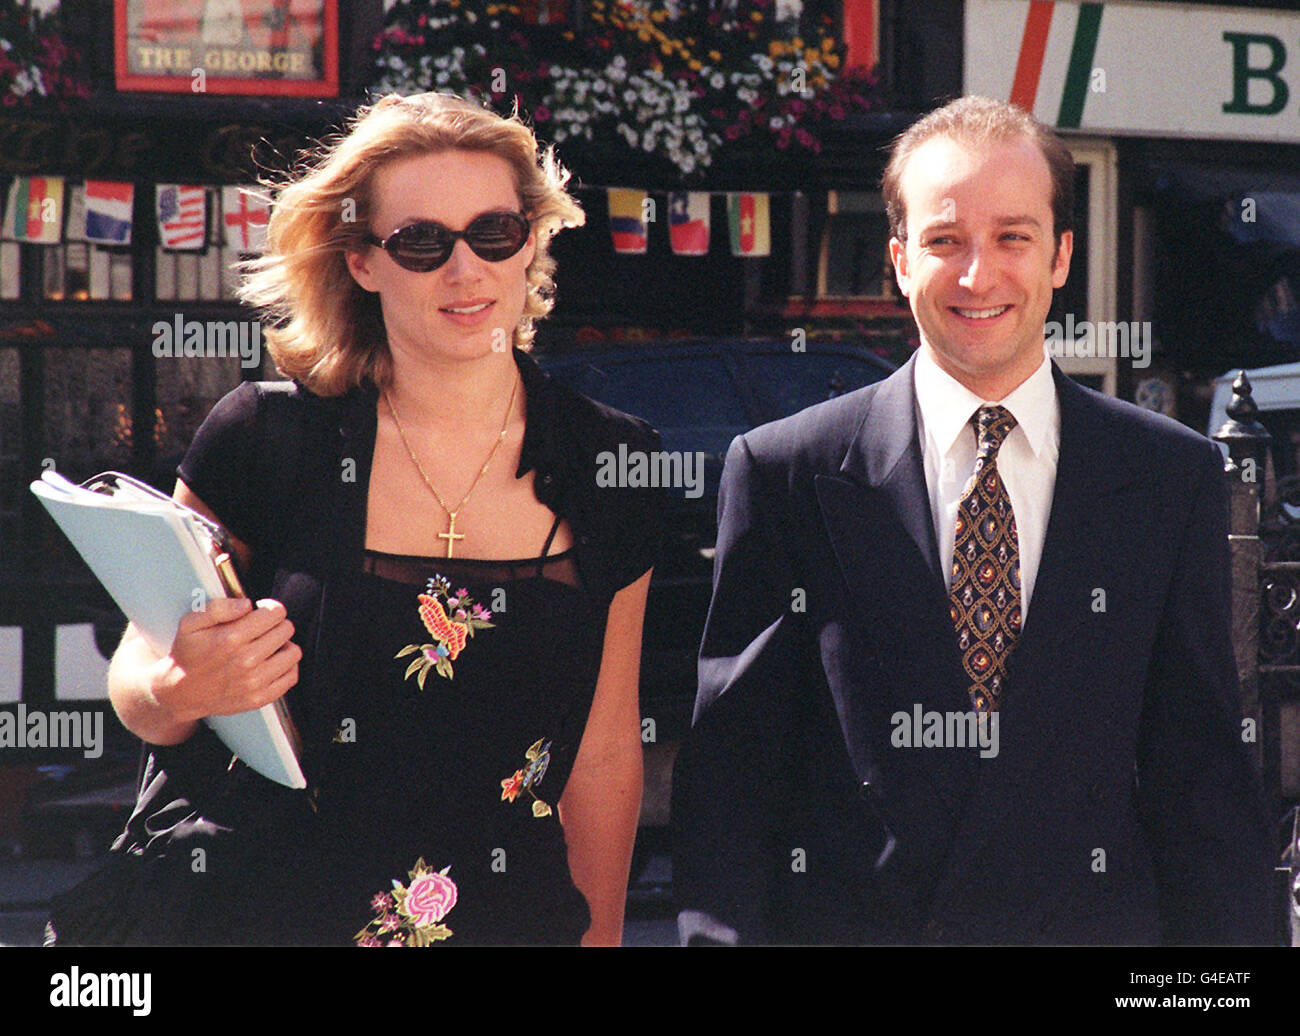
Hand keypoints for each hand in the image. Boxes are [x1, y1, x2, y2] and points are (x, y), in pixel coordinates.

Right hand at [148, 597, 301, 723]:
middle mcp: (246, 660)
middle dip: (276, 625)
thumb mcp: (191, 622)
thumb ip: (219, 607)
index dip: (269, 608)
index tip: (261, 612)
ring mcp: (255, 682)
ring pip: (293, 652)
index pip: (274, 613)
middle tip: (261, 630)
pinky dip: (286, 667)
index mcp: (231, 638)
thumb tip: (246, 604)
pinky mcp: (260, 698)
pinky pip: (291, 677)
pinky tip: (271, 663)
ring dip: (283, 645)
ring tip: (267, 646)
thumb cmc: (187, 654)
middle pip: (286, 630)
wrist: (179, 692)